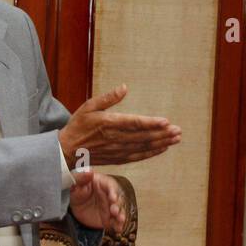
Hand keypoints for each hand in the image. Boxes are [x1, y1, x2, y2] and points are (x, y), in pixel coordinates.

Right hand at [58, 84, 181, 167]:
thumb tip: (124, 87)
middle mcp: (115, 138)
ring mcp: (117, 150)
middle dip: (162, 134)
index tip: (166, 122)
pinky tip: (163, 148)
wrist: (68, 150)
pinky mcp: (118, 158)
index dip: (151, 123)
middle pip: (143, 137)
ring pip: (143, 147)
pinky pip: (138, 157)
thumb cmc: (79, 125)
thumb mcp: (89, 106)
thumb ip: (108, 98)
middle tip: (178, 131)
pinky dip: (152, 153)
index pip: (134, 123)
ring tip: (176, 139)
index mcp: (108, 123)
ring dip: (161, 143)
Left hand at [69, 170, 126, 234]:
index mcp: (102, 183)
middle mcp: (109, 195)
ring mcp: (110, 207)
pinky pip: (115, 222)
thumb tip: (89, 172)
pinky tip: (118, 229)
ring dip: (121, 215)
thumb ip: (80, 177)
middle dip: (118, 205)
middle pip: (118, 199)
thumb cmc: (75, 190)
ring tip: (120, 221)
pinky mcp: (108, 218)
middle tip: (114, 211)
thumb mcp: (74, 183)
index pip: (111, 186)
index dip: (113, 192)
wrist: (72, 206)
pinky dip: (118, 225)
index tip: (112, 198)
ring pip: (119, 211)